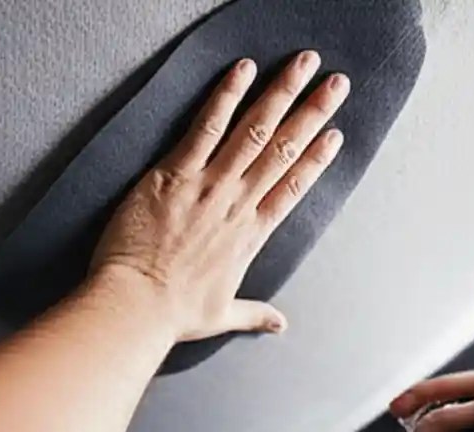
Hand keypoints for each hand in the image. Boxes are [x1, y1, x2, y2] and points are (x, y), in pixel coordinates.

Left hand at [89, 51, 348, 341]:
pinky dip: (225, 97)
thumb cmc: (174, 314)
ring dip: (281, 92)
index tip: (335, 133)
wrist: (136, 307)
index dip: (317, 157)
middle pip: (284, 149)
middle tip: (337, 82)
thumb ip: (254, 314)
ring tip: (303, 63)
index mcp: (251, 234)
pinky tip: (243, 70)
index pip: (294, 186)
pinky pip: (205, 128)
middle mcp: (237, 204)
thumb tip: (280, 325)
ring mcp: (209, 186)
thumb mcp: (222, 316)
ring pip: (254, 130)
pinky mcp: (174, 175)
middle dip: (313, 111)